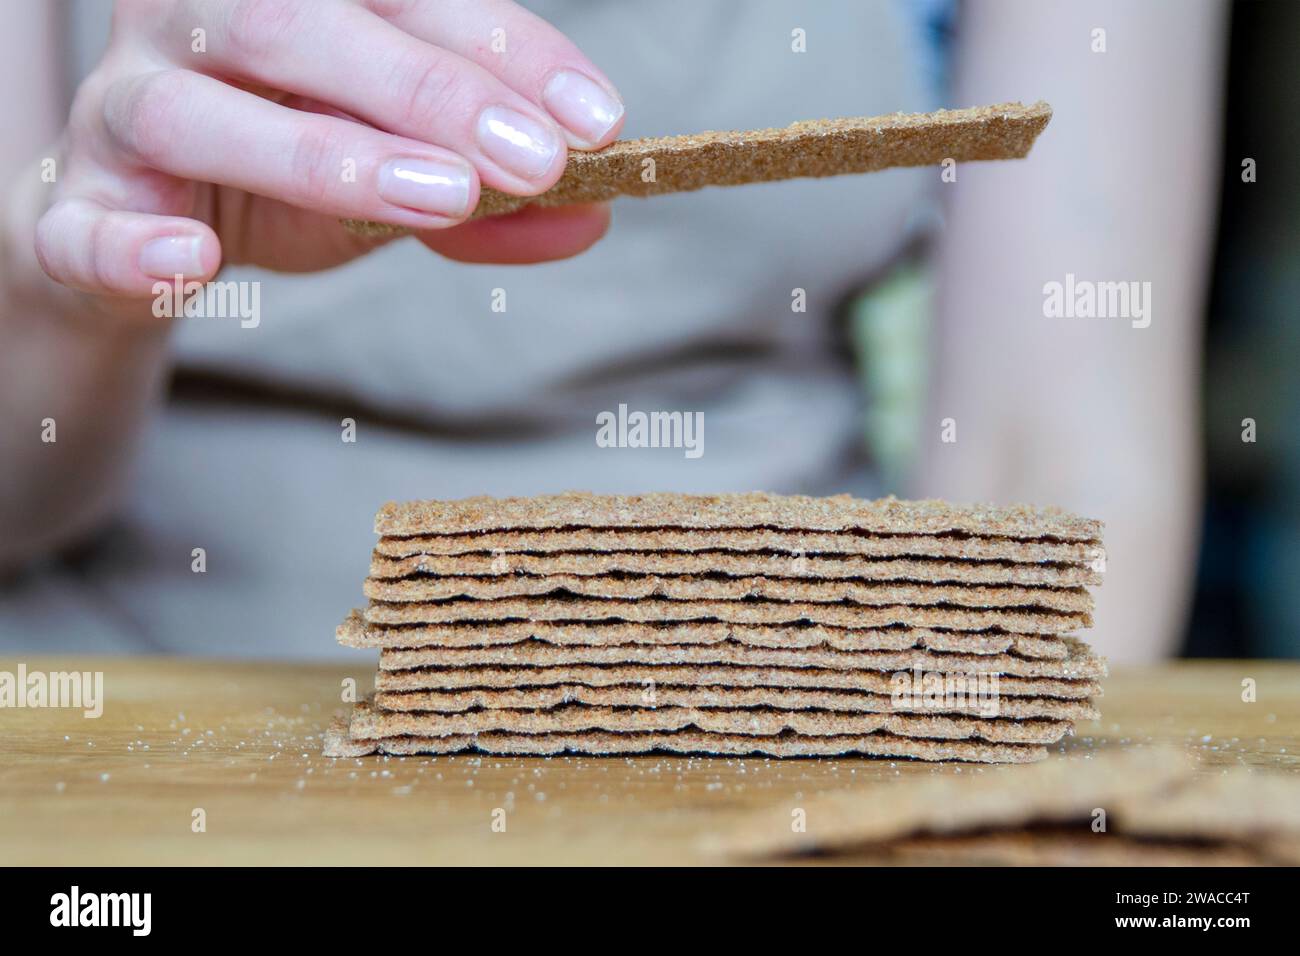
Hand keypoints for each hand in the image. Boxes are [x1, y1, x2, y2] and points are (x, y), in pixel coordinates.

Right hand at [33, 0, 623, 307]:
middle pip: (301, 24)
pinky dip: (131, 249)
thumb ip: (490, 198)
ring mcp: (123, 110)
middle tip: (535, 159)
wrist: (159, 232)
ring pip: (197, 112)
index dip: (502, 47)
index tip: (596, 119)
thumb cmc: (291, 176)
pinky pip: (82, 227)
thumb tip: (589, 215)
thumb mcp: (403, 178)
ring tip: (438, 197)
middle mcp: (194, 23)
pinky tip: (196, 265)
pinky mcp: (77, 209)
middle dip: (430, 91)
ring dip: (322, 157)